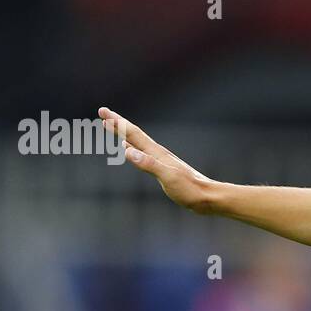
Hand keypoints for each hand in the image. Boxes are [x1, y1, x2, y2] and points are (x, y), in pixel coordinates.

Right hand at [99, 106, 217, 212]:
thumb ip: (149, 165)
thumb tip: (126, 151)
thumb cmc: (190, 190)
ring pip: (138, 143)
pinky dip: (133, 149)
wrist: (209, 198)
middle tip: (102, 113)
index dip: (117, 123)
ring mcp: (161, 161)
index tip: (102, 112)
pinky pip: (143, 154)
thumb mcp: (168, 178)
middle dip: (117, 124)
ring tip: (113, 128)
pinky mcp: (164, 170)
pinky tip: (130, 150)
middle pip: (134, 135)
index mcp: (157, 154)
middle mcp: (158, 154)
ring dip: (123, 134)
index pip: (133, 134)